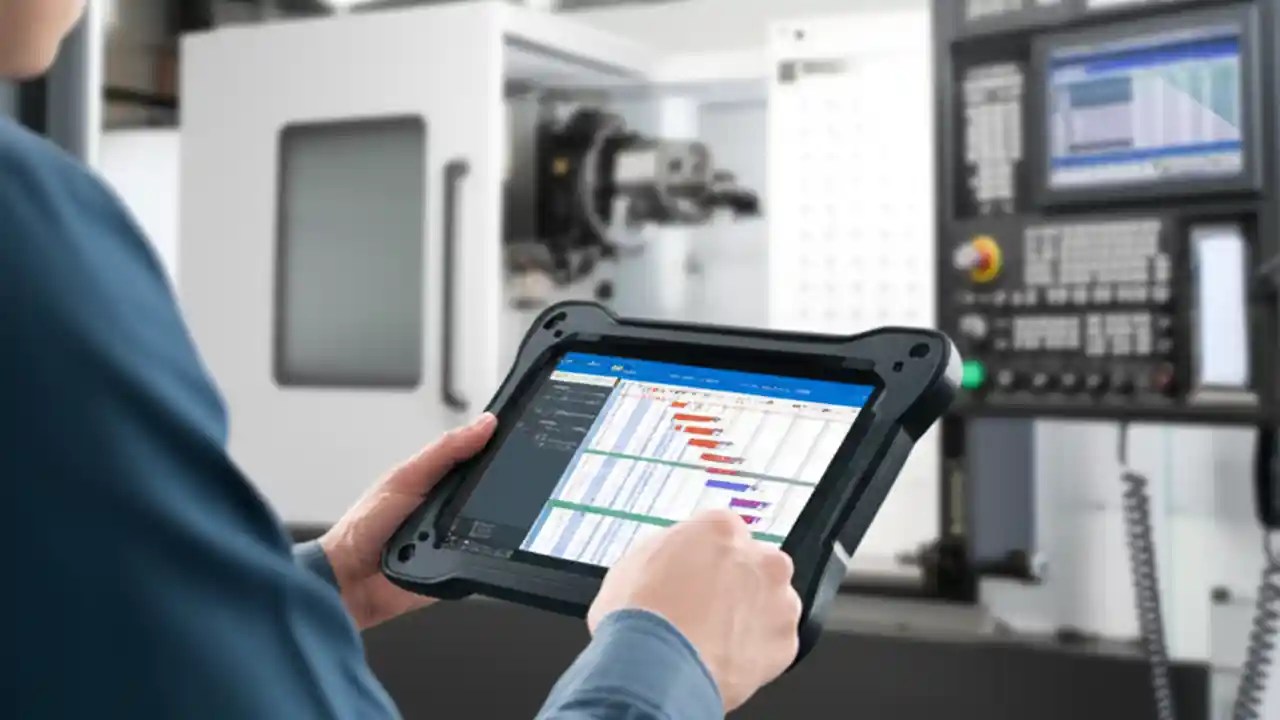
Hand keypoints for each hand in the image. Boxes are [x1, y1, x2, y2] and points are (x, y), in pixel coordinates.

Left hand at [319, 413, 496, 628]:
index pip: (476, 458)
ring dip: (491, 527)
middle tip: (510, 486)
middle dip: (501, 492)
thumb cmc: (364, 526)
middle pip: (488, 494)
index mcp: (435, 479)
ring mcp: (452, 538)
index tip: (518, 439)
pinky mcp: (456, 567)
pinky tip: (481, 550)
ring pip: (491, 528)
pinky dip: (483, 555)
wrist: (349, 580)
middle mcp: (446, 507)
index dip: (497, 448)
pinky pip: (480, 559)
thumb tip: (484, 425)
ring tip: (490, 523)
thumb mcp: (408, 477)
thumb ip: (444, 452)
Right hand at [588, 509, 801, 711]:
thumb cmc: (640, 619)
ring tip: (714, 637)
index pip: (723, 532)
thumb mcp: (634, 561)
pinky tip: (725, 657)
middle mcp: (759, 557)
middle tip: (706, 607)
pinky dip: (756, 650)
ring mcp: (778, 600)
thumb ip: (670, 550)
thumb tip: (675, 557)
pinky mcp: (786, 642)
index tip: (698, 573)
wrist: (655, 671)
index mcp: (722, 529)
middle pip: (755, 563)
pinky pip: (774, 641)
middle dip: (736, 582)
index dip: (706, 557)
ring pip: (770, 602)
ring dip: (751, 614)